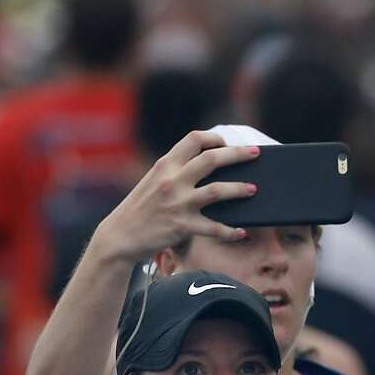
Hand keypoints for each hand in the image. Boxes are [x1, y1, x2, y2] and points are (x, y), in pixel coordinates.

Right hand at [93, 129, 257, 265]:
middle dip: (237, 154)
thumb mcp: (152, 181)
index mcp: (165, 165)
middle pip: (211, 159)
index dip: (215, 138)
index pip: (194, 139)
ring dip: (239, 189)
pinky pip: (213, 228)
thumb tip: (206, 164)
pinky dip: (230, 231)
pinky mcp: (182, 226)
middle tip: (255, 153)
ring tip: (253, 189)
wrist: (119, 236)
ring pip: (217, 190)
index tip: (227, 141)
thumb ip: (175, 171)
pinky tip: (241, 232)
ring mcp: (178, 203)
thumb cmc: (139, 208)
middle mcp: (172, 180)